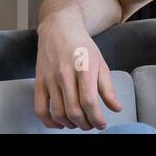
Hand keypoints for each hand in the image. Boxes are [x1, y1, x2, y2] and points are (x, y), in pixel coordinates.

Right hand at [34, 15, 122, 129]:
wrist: (59, 30)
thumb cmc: (82, 47)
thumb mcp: (101, 64)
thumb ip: (108, 88)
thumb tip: (116, 108)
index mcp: (83, 69)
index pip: (89, 101)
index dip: (97, 118)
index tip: (102, 124)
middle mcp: (64, 75)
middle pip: (73, 110)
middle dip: (85, 124)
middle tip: (92, 125)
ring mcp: (49, 79)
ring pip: (58, 113)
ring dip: (70, 124)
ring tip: (79, 123)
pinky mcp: (38, 83)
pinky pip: (40, 109)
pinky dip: (49, 122)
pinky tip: (60, 123)